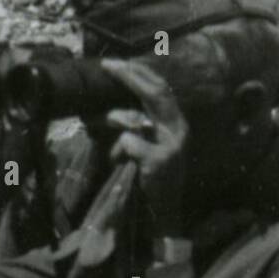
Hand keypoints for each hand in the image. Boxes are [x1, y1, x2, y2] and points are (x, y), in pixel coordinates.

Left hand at [101, 58, 188, 234]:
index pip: (161, 88)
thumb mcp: (151, 145)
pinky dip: (118, 148)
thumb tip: (115, 103)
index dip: (140, 73)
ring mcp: (171, 145)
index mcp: (177, 123)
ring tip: (99, 126)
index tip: (117, 62)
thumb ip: (141, 124)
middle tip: (108, 65)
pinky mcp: (159, 160)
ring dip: (113, 120)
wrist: (163, 215)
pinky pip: (129, 141)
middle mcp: (179, 130)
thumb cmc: (152, 178)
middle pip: (155, 92)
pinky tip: (119, 159)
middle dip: (130, 75)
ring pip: (136, 117)